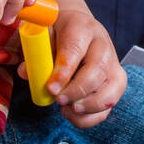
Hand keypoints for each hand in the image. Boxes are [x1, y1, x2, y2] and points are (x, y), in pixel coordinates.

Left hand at [18, 8, 125, 127]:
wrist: (79, 27)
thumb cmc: (59, 32)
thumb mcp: (44, 34)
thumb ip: (36, 53)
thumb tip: (27, 72)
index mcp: (81, 28)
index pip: (75, 48)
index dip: (64, 71)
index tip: (51, 88)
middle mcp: (102, 45)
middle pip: (97, 70)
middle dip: (77, 90)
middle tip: (58, 100)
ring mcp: (112, 64)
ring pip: (112, 89)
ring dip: (89, 105)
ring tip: (67, 109)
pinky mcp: (116, 82)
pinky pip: (110, 104)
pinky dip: (92, 116)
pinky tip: (73, 113)